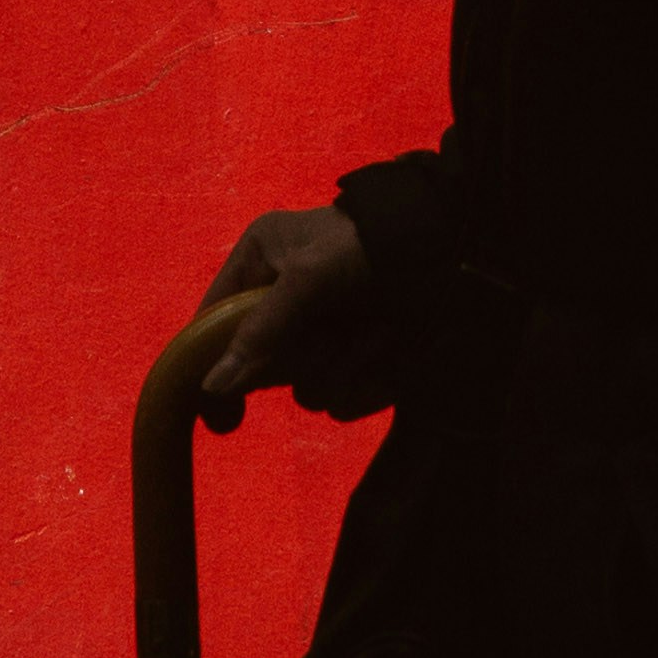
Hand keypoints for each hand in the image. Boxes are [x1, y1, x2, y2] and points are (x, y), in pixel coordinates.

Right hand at [193, 203, 393, 425]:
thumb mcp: (307, 277)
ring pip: (308, 386)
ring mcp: (322, 332)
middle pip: (265, 365)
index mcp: (260, 261)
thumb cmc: (366, 245)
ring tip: (376, 333)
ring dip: (342, 369)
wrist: (447, 248)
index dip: (209, 360)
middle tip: (331, 340)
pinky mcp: (357, 357)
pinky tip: (390, 354)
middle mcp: (285, 299)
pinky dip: (368, 385)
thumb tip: (213, 387)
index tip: (218, 411)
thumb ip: (260, 330)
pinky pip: (344, 397)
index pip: (214, 318)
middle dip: (302, 360)